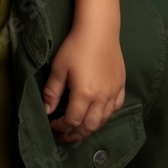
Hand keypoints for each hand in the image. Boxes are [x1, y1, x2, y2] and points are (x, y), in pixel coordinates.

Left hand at [44, 28, 125, 142]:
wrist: (99, 30)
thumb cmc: (76, 46)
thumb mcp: (58, 68)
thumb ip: (52, 92)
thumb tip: (47, 110)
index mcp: (84, 94)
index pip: (72, 121)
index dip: (61, 127)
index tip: (53, 125)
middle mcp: (101, 97)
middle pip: (90, 126)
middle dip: (76, 134)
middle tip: (65, 136)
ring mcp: (113, 92)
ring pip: (104, 120)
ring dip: (91, 128)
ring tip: (80, 129)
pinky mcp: (121, 85)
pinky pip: (116, 108)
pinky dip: (106, 116)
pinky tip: (99, 114)